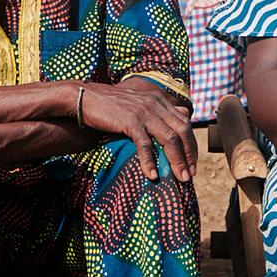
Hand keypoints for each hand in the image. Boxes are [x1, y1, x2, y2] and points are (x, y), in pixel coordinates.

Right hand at [76, 80, 196, 181]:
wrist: (84, 97)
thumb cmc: (109, 105)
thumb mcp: (137, 104)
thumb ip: (154, 113)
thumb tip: (170, 125)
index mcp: (159, 100)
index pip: (185, 122)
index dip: (191, 144)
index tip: (192, 163)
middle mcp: (156, 103)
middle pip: (183, 131)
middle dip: (189, 154)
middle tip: (190, 174)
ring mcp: (144, 111)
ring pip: (170, 138)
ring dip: (177, 161)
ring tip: (180, 178)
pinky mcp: (130, 120)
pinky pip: (145, 144)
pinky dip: (150, 162)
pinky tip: (152, 175)